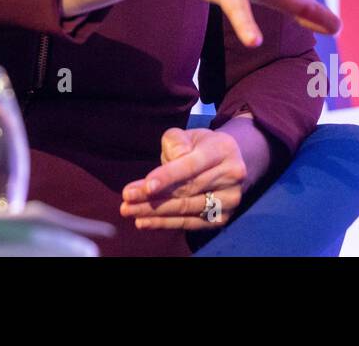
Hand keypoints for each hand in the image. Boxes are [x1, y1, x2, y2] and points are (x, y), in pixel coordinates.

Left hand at [120, 127, 246, 229]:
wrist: (229, 162)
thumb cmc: (200, 146)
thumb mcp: (188, 135)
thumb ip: (176, 142)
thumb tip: (172, 160)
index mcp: (222, 149)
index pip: (192, 165)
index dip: (168, 176)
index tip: (146, 186)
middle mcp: (231, 175)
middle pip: (186, 190)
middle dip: (153, 196)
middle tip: (127, 198)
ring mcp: (230, 200)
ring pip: (186, 209)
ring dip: (154, 212)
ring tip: (129, 210)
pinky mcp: (222, 217)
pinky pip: (189, 223)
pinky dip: (164, 223)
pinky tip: (144, 221)